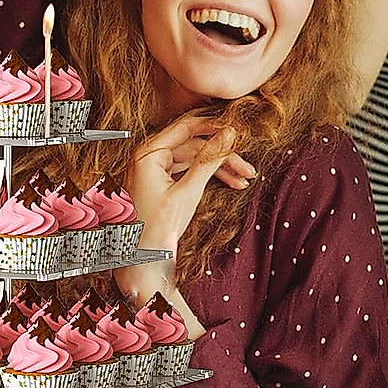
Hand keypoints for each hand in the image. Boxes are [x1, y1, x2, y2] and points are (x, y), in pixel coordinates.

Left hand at [125, 114, 237, 254]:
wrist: (140, 260)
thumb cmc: (155, 231)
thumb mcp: (188, 192)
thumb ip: (209, 160)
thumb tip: (228, 135)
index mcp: (148, 153)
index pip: (186, 127)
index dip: (215, 127)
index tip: (237, 131)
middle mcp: (147, 156)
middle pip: (193, 145)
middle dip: (222, 156)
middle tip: (247, 167)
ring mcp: (152, 168)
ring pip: (192, 158)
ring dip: (218, 167)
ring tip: (244, 179)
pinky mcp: (158, 180)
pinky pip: (185, 170)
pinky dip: (205, 176)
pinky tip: (229, 182)